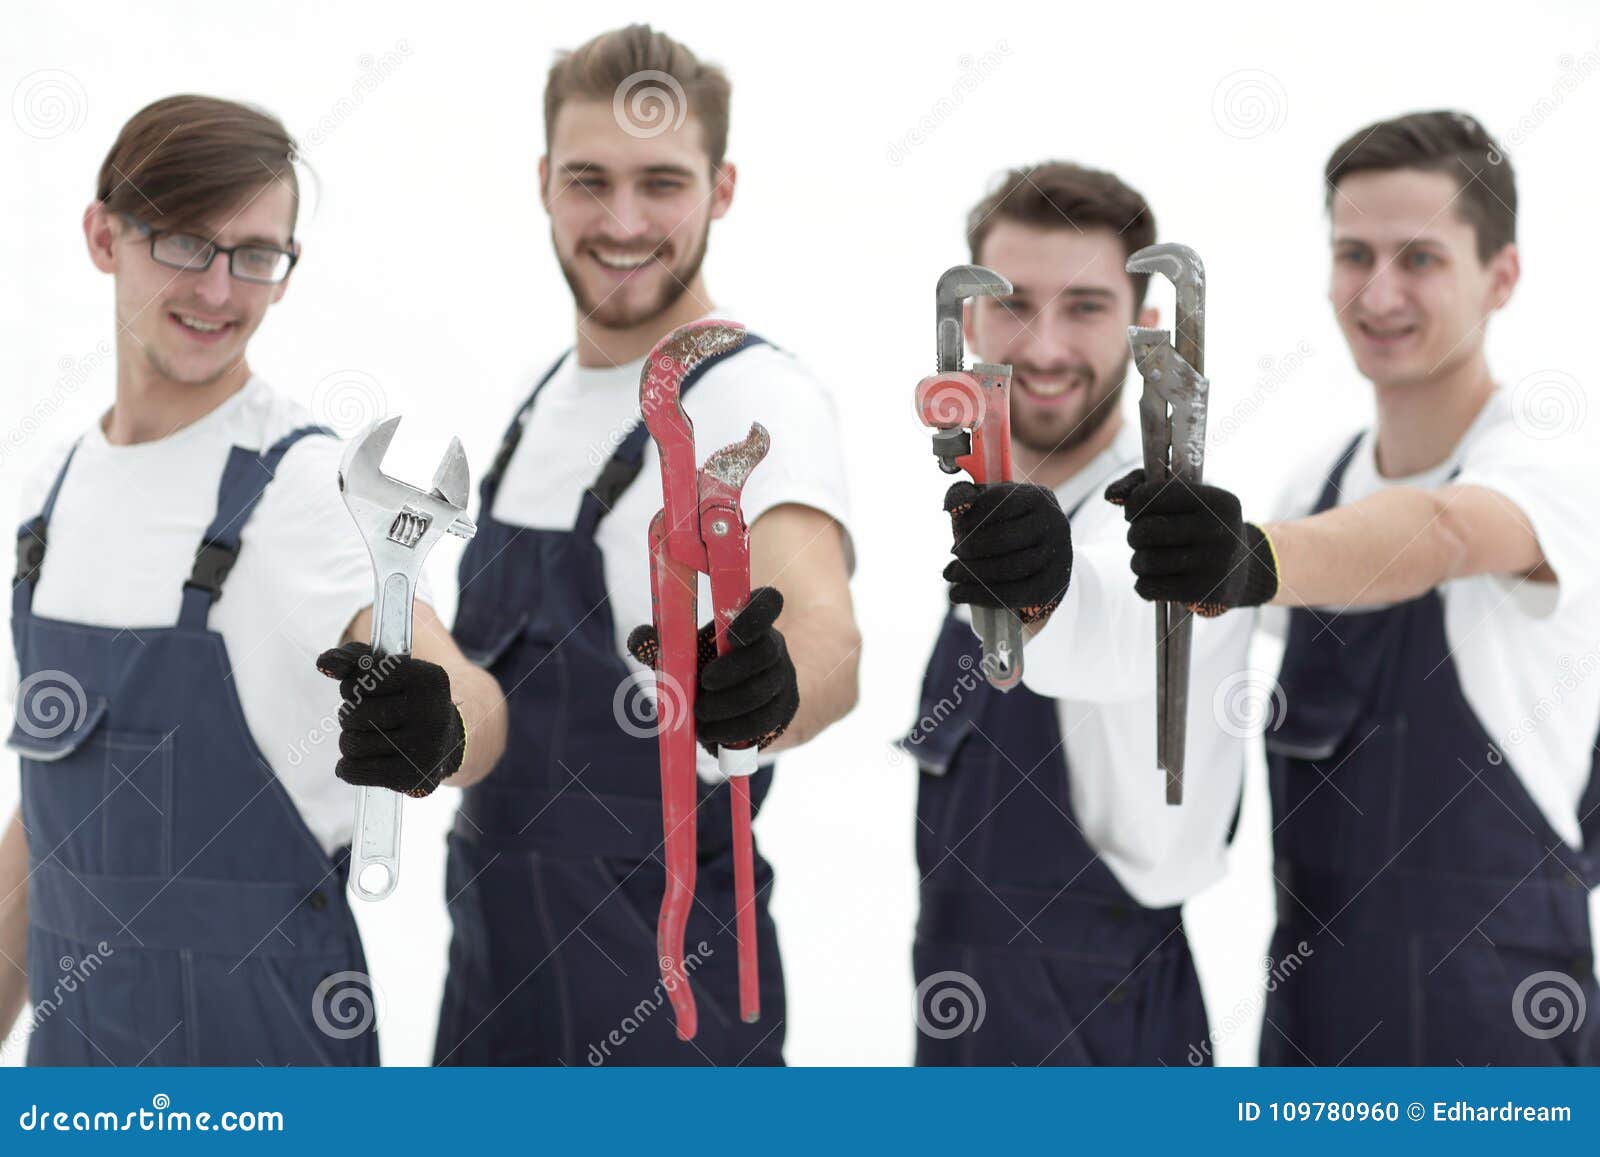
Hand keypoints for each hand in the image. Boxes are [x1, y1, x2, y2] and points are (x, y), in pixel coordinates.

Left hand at [315, 642, 464, 796]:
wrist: (447, 742)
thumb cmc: (409, 700)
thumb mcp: (392, 671)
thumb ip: (355, 659)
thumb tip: (325, 663)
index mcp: (429, 679)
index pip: (361, 677)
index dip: (352, 683)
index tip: (364, 689)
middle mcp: (432, 713)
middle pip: (352, 713)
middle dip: (349, 715)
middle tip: (365, 716)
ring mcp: (425, 748)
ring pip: (351, 743)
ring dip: (350, 741)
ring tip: (368, 738)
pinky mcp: (413, 778)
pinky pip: (354, 771)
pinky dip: (348, 767)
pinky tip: (362, 760)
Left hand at [627, 586, 799, 754]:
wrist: (735, 707)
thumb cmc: (705, 668)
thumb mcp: (683, 654)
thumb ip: (661, 644)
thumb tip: (639, 639)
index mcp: (751, 621)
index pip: (768, 603)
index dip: (756, 614)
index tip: (729, 633)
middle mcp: (774, 646)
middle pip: (766, 652)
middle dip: (733, 670)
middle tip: (705, 682)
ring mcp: (782, 679)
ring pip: (763, 691)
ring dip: (728, 705)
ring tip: (701, 713)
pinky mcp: (783, 711)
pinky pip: (764, 722)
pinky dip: (734, 729)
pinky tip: (712, 732)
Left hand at [942, 481, 1072, 623]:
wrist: (1045, 554)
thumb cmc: (1010, 524)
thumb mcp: (992, 506)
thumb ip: (967, 499)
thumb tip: (951, 506)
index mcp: (1038, 497)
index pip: (999, 502)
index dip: (972, 516)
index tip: (956, 529)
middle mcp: (1054, 523)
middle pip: (1003, 538)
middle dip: (970, 547)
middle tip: (953, 552)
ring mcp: (1058, 555)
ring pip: (1008, 568)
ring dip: (971, 573)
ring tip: (950, 573)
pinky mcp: (1053, 585)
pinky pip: (1013, 594)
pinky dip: (980, 596)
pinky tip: (958, 594)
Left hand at [1104, 469, 1277, 611]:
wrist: (1244, 569)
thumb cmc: (1202, 525)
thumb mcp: (1186, 497)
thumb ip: (1142, 484)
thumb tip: (1110, 495)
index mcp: (1216, 501)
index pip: (1153, 495)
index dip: (1133, 504)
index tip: (1133, 512)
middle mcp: (1219, 531)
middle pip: (1146, 530)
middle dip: (1134, 535)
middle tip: (1140, 538)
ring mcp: (1214, 564)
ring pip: (1145, 561)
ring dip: (1137, 561)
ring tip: (1148, 559)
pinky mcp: (1204, 593)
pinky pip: (1149, 587)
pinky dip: (1143, 584)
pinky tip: (1154, 579)